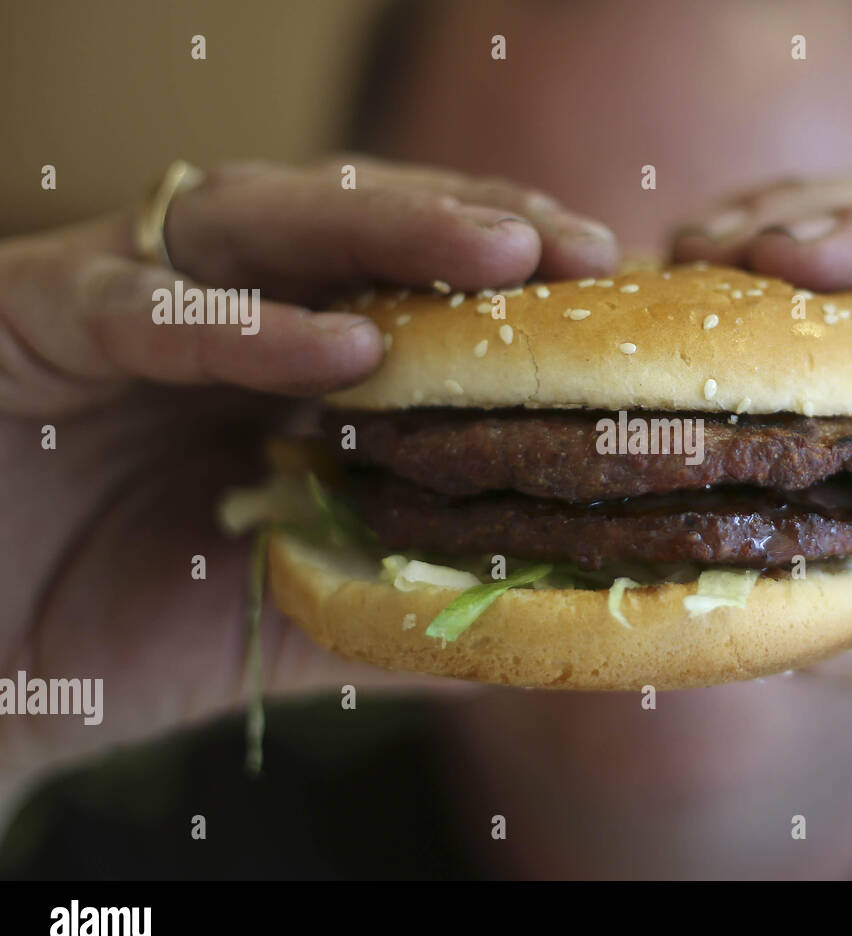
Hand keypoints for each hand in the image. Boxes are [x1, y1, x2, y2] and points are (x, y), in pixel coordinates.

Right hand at [0, 158, 618, 818]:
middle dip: (474, 230)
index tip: (616, 297)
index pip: (407, 287)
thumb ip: (405, 603)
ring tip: (502, 252)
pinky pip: (138, 304)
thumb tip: (541, 617)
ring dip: (384, 231)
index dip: (510, 285)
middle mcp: (212, 309)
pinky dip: (243, 326)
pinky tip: (342, 350)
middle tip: (585, 249)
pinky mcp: (33, 316)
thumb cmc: (120, 621)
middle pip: (353, 226)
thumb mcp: (294, 613)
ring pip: (260, 221)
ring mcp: (124, 297)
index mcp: (279, 357)